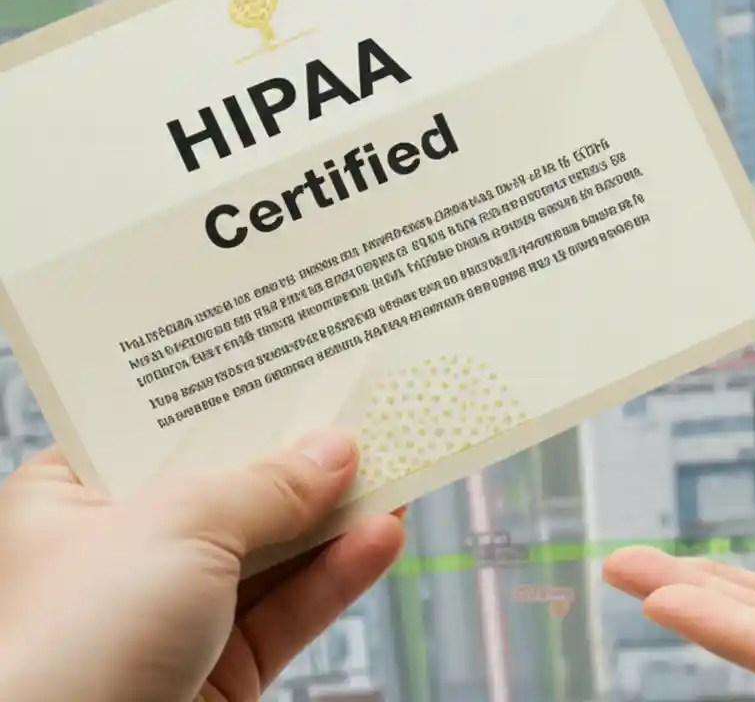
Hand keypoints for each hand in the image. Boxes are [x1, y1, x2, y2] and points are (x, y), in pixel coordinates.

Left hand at [0, 431, 403, 701]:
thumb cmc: (70, 648)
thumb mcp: (173, 530)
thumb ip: (263, 486)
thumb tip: (334, 450)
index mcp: (70, 500)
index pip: (165, 434)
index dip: (236, 402)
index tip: (301, 372)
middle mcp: (120, 554)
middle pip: (232, 488)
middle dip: (301, 458)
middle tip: (366, 415)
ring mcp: (174, 614)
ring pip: (274, 551)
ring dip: (337, 516)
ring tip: (399, 468)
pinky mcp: (219, 668)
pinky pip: (291, 608)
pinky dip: (339, 573)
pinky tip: (383, 536)